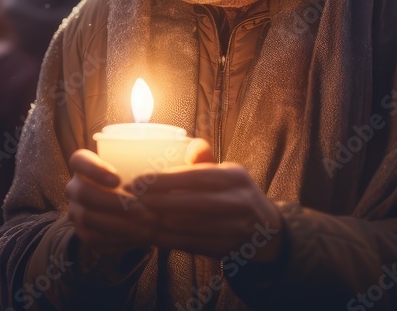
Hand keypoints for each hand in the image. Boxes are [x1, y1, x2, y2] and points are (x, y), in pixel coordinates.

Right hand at [66, 149, 155, 257]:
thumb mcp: (147, 167)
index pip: (79, 161)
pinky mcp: (85, 234)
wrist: (127, 211)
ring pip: (89, 219)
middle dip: (113, 203)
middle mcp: (75, 188)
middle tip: (142, 210)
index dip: (94, 169)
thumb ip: (162, 159)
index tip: (117, 179)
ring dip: (119, 225)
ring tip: (146, 228)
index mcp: (85, 165)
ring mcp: (77, 212)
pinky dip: (118, 240)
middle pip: (84, 193)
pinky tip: (139, 238)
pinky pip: (95, 239)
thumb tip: (192, 152)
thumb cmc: (139, 181)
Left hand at [136, 138, 283, 260]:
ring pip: (190, 227)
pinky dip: (168, 240)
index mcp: (236, 177)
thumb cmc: (234, 194)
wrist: (265, 231)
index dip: (166, 179)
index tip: (138, 180)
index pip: (197, 176)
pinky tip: (149, 234)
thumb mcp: (226, 173)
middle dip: (159, 202)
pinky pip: (191, 245)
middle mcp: (239, 203)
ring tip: (135, 216)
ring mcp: (235, 229)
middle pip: (194, 203)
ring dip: (160, 222)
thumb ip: (204, 160)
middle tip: (131, 199)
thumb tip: (191, 145)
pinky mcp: (225, 249)